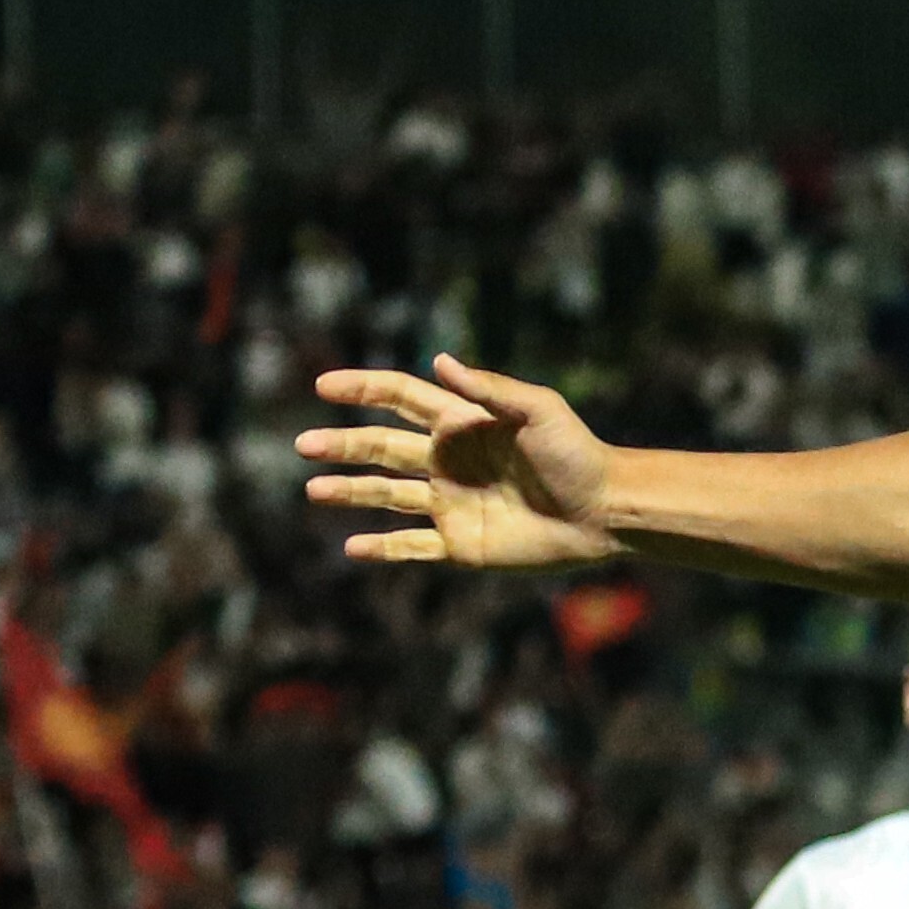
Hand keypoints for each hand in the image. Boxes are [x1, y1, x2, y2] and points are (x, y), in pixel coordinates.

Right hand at [298, 356, 625, 569]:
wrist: (604, 511)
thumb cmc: (577, 453)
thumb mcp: (538, 410)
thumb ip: (488, 389)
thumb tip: (438, 360)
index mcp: (461, 424)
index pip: (399, 399)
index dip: (362, 389)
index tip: (324, 386)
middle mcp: (448, 461)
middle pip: (381, 448)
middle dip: (342, 445)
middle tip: (304, 445)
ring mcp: (451, 503)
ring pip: (387, 495)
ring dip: (349, 492)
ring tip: (314, 489)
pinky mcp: (460, 544)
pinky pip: (412, 547)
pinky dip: (382, 548)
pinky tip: (352, 547)